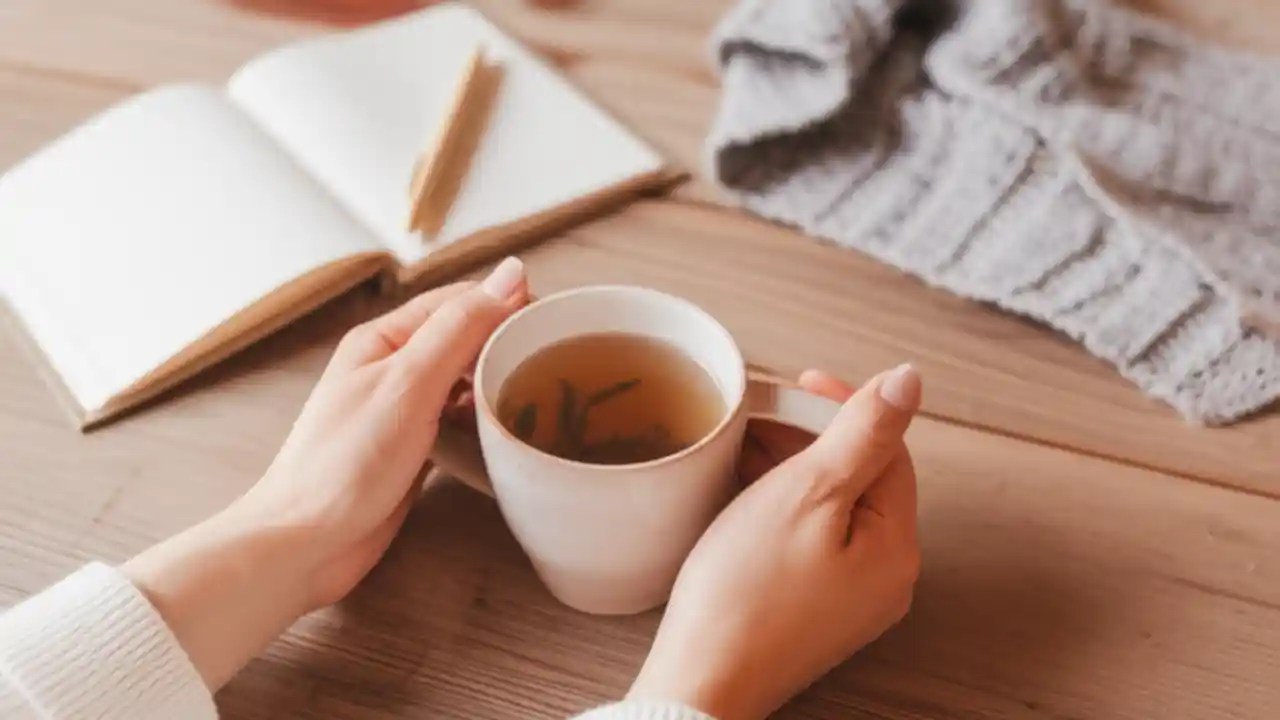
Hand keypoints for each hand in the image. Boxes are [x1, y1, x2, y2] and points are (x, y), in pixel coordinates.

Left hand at [124, 257, 527, 689]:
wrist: (304, 544)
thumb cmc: (347, 462)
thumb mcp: (409, 383)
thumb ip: (460, 328)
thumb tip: (512, 272)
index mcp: (385, 338)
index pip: (460, 301)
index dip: (508, 304)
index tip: (556, 321)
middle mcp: (392, 367)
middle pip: (463, 337)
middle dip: (507, 342)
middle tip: (558, 360)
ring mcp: (401, 409)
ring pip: (463, 379)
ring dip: (498, 380)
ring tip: (542, 392)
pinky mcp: (411, 448)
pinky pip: (457, 418)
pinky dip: (483, 418)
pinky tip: (507, 429)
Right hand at [628, 365, 922, 719]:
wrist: (702, 681)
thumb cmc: (746, 592)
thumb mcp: (807, 494)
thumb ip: (862, 434)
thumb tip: (909, 380)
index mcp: (896, 546)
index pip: (888, 450)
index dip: (846, 406)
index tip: (799, 384)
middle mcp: (885, 576)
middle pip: (861, 478)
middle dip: (813, 437)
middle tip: (762, 417)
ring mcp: (850, 598)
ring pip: (833, 507)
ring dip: (794, 469)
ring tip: (746, 449)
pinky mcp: (814, 611)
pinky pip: (812, 540)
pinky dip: (783, 507)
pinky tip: (747, 497)